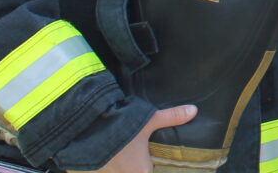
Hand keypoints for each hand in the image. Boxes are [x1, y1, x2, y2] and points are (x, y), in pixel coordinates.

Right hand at [66, 104, 195, 172]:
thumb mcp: (149, 120)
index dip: (148, 166)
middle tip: (129, 152)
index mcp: (140, 171)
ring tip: (117, 154)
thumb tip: (194, 110)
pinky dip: (101, 168)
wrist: (84, 128)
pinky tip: (102, 158)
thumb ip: (172, 118)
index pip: (149, 172)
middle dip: (131, 166)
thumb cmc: (121, 127)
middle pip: (132, 172)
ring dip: (116, 167)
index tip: (147, 160)